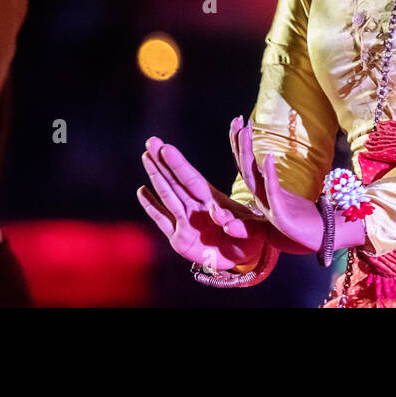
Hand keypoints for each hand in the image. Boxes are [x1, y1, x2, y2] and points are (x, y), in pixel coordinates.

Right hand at [137, 136, 265, 271]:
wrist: (247, 255)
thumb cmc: (253, 238)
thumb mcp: (250, 230)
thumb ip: (235, 224)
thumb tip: (217, 214)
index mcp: (214, 201)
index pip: (192, 179)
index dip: (178, 165)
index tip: (166, 148)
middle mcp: (197, 207)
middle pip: (176, 181)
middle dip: (163, 162)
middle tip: (150, 141)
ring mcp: (186, 222)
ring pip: (167, 195)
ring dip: (156, 176)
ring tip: (146, 156)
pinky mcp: (180, 239)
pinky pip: (162, 220)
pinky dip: (151, 206)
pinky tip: (142, 191)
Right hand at [231, 116, 329, 252]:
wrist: (325, 238)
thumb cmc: (307, 220)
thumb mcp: (286, 198)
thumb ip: (272, 183)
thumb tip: (266, 161)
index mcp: (263, 194)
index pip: (246, 166)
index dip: (240, 145)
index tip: (239, 122)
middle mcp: (262, 200)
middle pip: (244, 168)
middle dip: (239, 143)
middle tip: (237, 119)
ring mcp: (270, 208)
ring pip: (252, 178)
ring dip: (248, 153)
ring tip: (246, 131)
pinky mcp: (282, 217)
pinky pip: (273, 192)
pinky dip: (269, 174)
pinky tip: (268, 156)